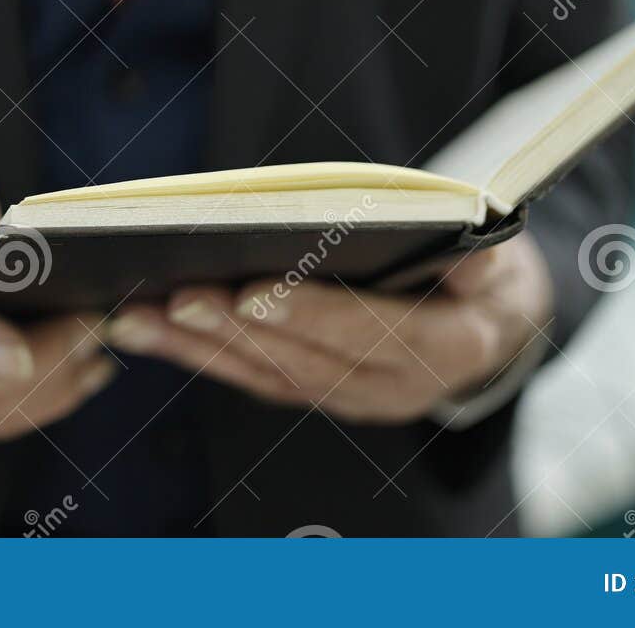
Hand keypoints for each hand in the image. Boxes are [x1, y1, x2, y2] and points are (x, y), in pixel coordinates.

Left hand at [104, 234, 552, 423]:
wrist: (492, 320)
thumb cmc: (484, 267)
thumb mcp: (497, 250)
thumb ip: (478, 248)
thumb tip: (465, 237)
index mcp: (449, 347)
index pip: (376, 334)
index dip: (315, 315)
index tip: (255, 290)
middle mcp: (396, 388)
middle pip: (307, 362)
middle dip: (238, 330)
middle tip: (179, 296)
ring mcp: (350, 398)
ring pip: (266, 375)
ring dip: (198, 347)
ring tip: (137, 315)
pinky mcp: (313, 392)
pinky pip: (250, 377)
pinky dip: (195, 354)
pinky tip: (143, 329)